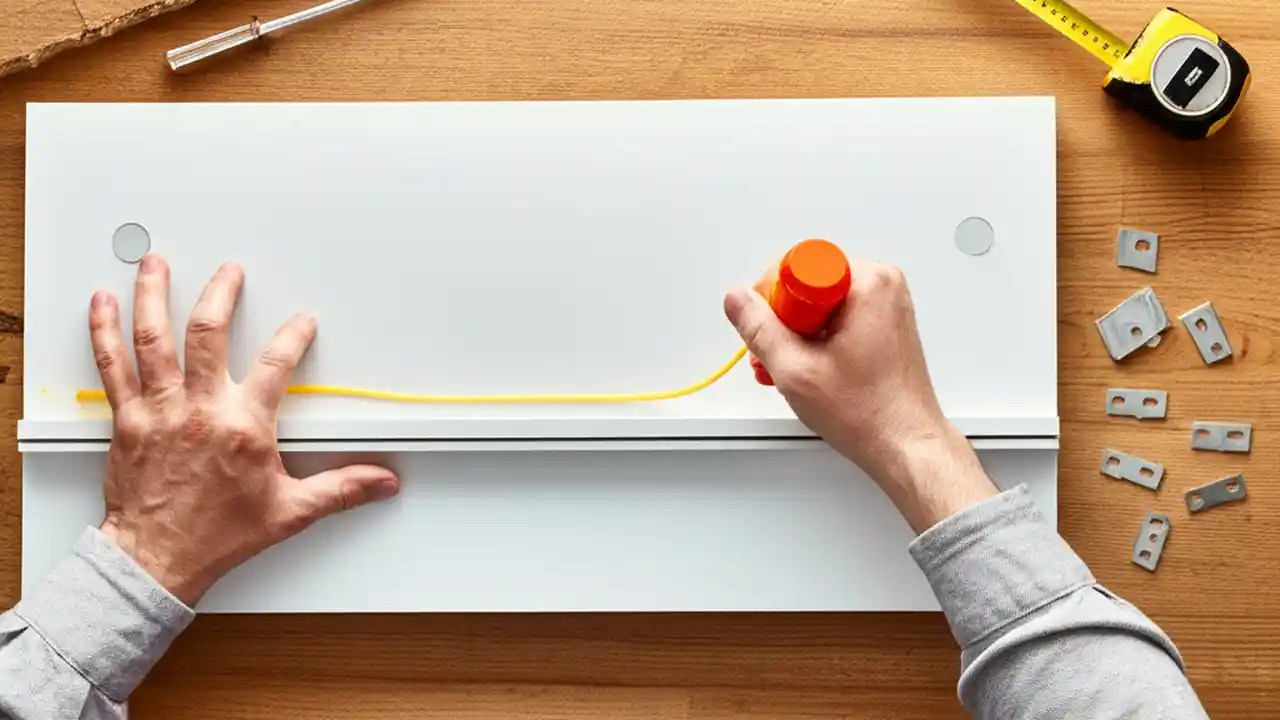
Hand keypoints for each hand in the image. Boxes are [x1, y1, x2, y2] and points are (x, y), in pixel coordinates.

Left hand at [90, 255, 399, 605]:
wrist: (157, 560)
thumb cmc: (215, 536)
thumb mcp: (290, 512)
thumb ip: (341, 489)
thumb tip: (381, 481)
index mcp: (243, 426)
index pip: (275, 364)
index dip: (293, 336)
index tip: (301, 322)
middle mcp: (199, 409)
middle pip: (208, 332)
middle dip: (220, 293)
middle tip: (229, 271)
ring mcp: (159, 410)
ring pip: (153, 338)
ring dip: (153, 295)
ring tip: (156, 264)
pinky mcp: (127, 420)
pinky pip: (113, 366)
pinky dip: (104, 332)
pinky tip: (102, 305)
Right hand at [724, 257, 996, 531]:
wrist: (906, 445)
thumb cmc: (869, 413)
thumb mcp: (795, 369)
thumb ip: (758, 328)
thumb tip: (737, 298)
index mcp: (868, 282)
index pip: (800, 265)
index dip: (775, 298)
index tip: (775, 330)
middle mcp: (881, 285)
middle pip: (808, 285)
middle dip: (784, 321)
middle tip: (783, 356)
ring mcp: (884, 305)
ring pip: (818, 305)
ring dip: (796, 335)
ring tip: (793, 369)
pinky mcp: (882, 325)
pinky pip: (836, 318)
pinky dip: (816, 341)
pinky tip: (808, 370)